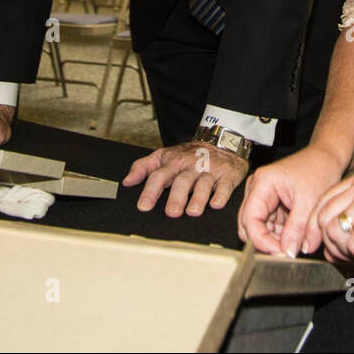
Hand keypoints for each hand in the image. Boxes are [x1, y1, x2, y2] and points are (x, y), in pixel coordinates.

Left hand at [123, 141, 247, 216]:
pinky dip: (221, 195)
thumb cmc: (189, 154)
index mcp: (174, 163)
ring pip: (203, 184)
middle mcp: (191, 166)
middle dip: (176, 197)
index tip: (143, 206)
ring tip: (192, 212)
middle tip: (171, 213)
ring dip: (198, 198)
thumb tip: (127, 181)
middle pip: (182, 181)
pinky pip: (225, 185)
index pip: (159, 176)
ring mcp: (210, 170)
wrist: (220, 140)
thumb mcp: (164, 156)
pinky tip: (216, 205)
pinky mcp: (227, 175)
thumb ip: (143, 167)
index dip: (150, 191)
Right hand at [237, 145, 344, 257]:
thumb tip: (288, 253)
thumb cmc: (319, 169)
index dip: (261, 240)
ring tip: (297, 241)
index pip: (250, 219)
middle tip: (288, 252)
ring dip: (275, 239)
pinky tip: (296, 235)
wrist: (327, 158)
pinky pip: (270, 226)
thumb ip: (298, 229)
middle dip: (267, 241)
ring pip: (260, 229)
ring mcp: (262, 197)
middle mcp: (257, 189)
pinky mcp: (271, 204)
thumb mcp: (310, 201)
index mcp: (262, 183)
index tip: (279, 253)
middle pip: (250, 225)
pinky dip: (281, 234)